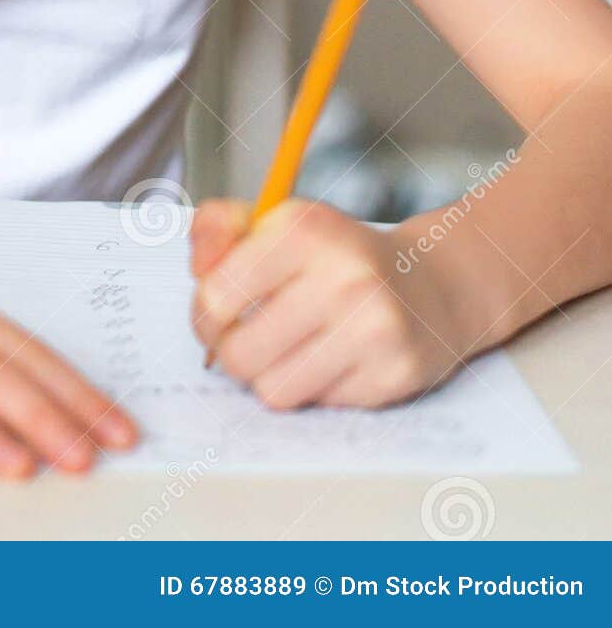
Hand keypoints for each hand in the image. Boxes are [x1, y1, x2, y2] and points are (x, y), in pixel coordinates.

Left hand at [189, 197, 465, 408]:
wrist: (429, 284)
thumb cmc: (335, 256)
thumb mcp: (275, 222)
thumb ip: (218, 228)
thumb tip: (198, 267)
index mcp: (303, 228)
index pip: (215, 295)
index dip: (206, 312)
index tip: (219, 310)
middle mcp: (342, 276)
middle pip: (238, 354)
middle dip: (232, 352)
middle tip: (248, 337)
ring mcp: (372, 329)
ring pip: (273, 389)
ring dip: (271, 375)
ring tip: (290, 349)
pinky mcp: (392, 374)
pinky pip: (318, 405)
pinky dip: (315, 388)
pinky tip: (333, 359)